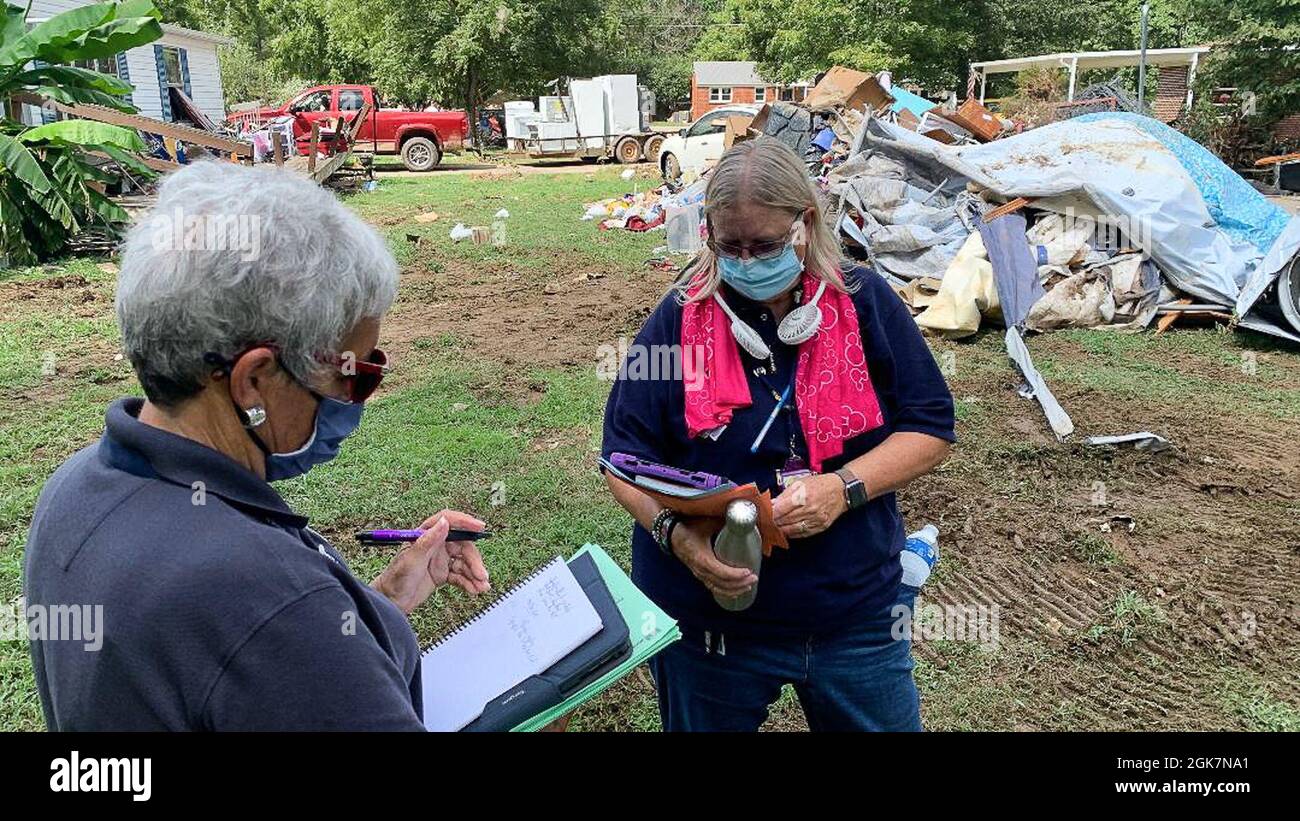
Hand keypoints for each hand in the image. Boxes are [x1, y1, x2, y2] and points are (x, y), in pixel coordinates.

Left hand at [372, 509, 490, 613]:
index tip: (480, 527)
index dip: (466, 522)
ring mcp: (440, 560)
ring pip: (464, 562)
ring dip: (475, 574)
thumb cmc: (395, 579)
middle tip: (481, 575)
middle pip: (463, 546)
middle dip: (474, 560)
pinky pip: (461, 575)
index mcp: (426, 535)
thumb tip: (444, 522)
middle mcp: (435, 545)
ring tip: (481, 587)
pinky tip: (474, 590)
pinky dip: (469, 583)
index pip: (449, 522)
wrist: (390, 603)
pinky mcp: (443, 574)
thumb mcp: (412, 559)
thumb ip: (428, 540)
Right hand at [669, 517, 756, 599]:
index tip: (748, 571)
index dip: (735, 574)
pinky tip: (735, 592)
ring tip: (748, 587)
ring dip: (733, 590)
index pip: (720, 572)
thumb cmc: (688, 527)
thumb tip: (741, 519)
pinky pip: (712, 587)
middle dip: (739, 583)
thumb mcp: (706, 522)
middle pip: (721, 583)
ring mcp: (698, 573)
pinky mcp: (699, 574)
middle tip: (754, 579)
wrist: (670, 533)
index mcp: (701, 557)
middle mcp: (699, 569)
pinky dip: (724, 592)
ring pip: (717, 588)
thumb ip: (724, 521)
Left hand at [772, 473, 847, 538]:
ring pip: (791, 529)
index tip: (765, 513)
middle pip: (784, 520)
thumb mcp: (800, 483)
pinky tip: (786, 530)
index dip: (770, 513)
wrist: (841, 491)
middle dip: (774, 521)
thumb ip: (785, 494)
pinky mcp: (820, 527)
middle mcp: (809, 509)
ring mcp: (815, 520)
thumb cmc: (820, 485)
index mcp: (803, 496)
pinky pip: (802, 534)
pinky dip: (791, 533)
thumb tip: (772, 504)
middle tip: (766, 521)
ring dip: (781, 529)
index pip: (780, 509)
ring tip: (774, 526)